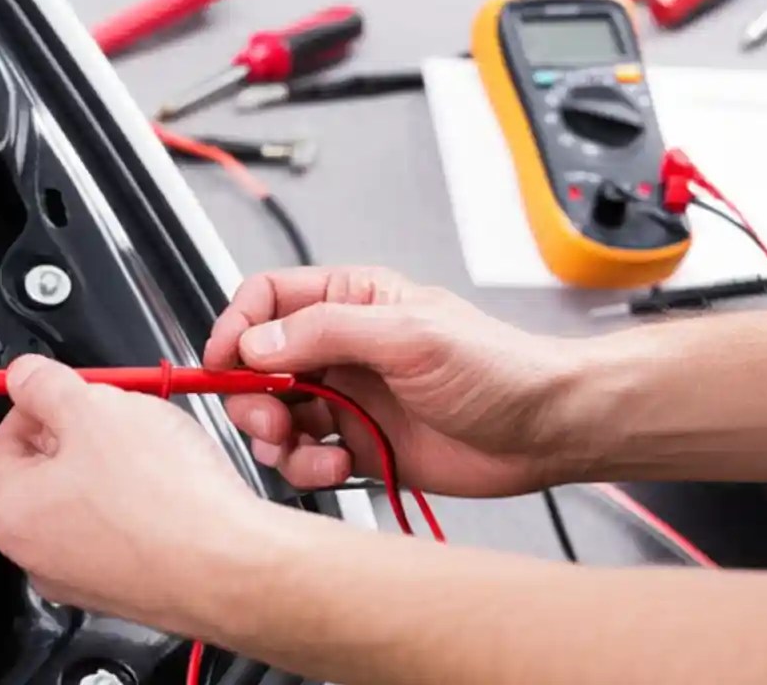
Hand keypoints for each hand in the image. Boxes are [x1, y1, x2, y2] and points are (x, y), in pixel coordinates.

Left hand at [0, 355, 260, 628]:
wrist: (230, 566)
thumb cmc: (163, 499)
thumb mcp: (94, 408)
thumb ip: (45, 384)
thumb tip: (24, 376)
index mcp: (11, 512)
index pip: (4, 440)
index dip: (37, 402)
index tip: (66, 386)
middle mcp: (36, 554)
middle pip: (46, 472)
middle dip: (82, 432)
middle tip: (119, 409)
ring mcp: (83, 577)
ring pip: (88, 501)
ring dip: (114, 465)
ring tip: (155, 447)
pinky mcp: (128, 588)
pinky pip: (122, 530)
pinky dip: (140, 503)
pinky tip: (172, 487)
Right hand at [204, 267, 589, 496]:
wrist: (545, 432)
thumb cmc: (499, 368)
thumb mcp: (409, 335)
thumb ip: (327, 331)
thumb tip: (257, 339)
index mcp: (351, 301)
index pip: (268, 300)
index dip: (236, 327)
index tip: (221, 361)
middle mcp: (341, 347)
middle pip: (258, 363)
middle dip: (251, 394)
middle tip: (269, 419)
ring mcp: (346, 398)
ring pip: (275, 415)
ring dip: (277, 437)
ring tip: (308, 447)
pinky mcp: (356, 445)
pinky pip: (304, 457)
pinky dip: (307, 467)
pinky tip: (337, 465)